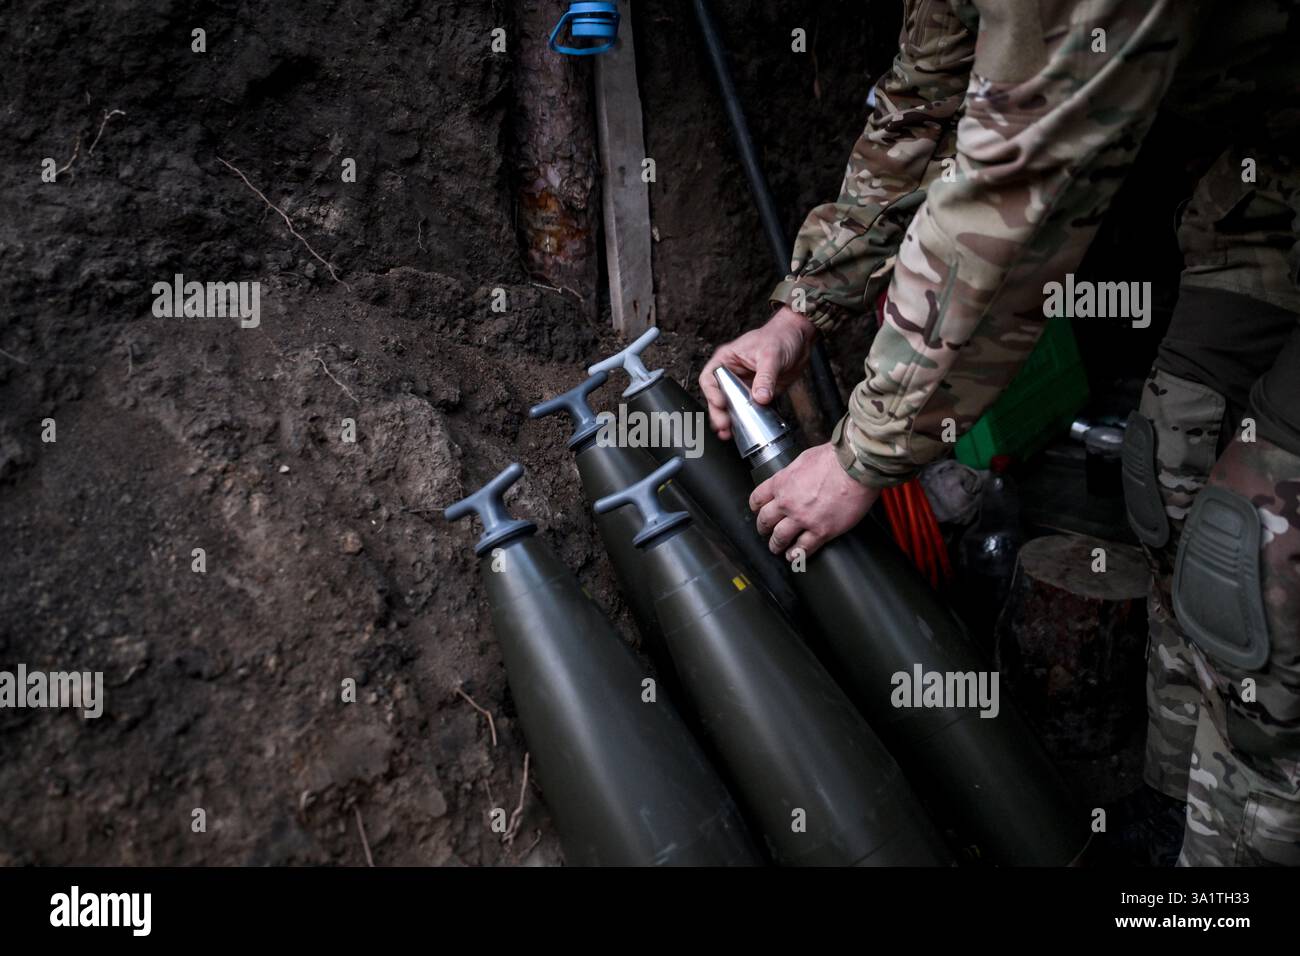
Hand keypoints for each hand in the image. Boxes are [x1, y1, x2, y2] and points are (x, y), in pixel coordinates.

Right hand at [699, 306, 815, 439]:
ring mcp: (745, 385)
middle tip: (724, 426)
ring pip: (731, 406)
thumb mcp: (771, 354)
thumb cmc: (781, 336)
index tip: (721, 403)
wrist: (800, 338)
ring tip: (729, 434)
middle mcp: (733, 374)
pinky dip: (747, 421)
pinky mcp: (758, 394)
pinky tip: (745, 430)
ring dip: (729, 420)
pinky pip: (749, 410)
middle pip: (718, 397)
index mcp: (727, 360)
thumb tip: (760, 398)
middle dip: (719, 413)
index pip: (710, 378)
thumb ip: (765, 377)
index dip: (711, 393)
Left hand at [750, 442, 877, 559]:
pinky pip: (803, 548)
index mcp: (781, 483)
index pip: (758, 499)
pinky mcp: (821, 531)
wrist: (855, 468)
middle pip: (765, 521)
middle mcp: (787, 503)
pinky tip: (794, 556)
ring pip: (780, 538)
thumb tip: (792, 478)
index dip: (756, 507)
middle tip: (765, 532)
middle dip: (763, 528)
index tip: (758, 511)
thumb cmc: (834, 459)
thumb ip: (793, 473)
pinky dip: (796, 554)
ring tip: (777, 548)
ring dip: (776, 545)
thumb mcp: (804, 459)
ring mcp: (803, 519)